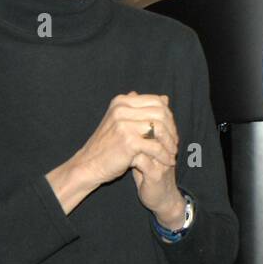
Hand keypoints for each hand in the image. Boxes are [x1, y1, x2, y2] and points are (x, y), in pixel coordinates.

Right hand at [47, 93, 179, 215]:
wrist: (88, 165)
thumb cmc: (108, 145)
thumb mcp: (122, 122)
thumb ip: (142, 110)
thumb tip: (165, 98)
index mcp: (121, 101)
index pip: (156, 101)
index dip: (168, 116)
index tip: (171, 130)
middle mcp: (122, 109)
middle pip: (161, 113)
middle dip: (172, 129)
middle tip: (174, 143)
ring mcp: (124, 124)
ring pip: (160, 128)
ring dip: (170, 142)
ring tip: (172, 153)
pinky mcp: (128, 141)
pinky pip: (155, 146)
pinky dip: (164, 155)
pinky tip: (167, 161)